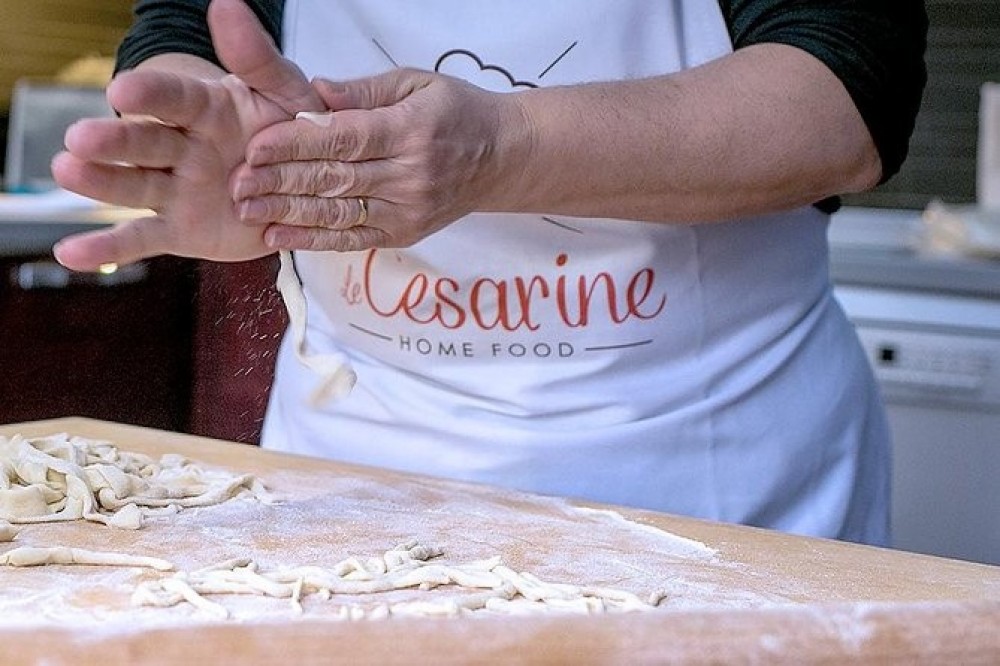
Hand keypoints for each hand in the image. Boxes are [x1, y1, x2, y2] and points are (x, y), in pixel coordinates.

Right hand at [50, 0, 324, 270]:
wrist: (303, 191)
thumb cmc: (292, 135)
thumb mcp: (289, 97)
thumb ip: (259, 59)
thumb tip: (227, 5)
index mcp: (208, 111)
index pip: (176, 100)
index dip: (151, 96)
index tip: (122, 91)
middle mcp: (183, 148)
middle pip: (144, 143)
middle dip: (114, 141)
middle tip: (80, 138)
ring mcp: (177, 190)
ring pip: (134, 186)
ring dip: (100, 181)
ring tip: (67, 170)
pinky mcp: (179, 230)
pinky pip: (141, 239)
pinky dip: (107, 249)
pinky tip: (69, 253)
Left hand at [229, 68, 531, 251]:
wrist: (501, 158)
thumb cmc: (456, 113)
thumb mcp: (416, 83)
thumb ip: (363, 90)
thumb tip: (313, 93)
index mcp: (410, 130)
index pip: (344, 139)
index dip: (297, 144)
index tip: (255, 146)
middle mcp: (409, 175)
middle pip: (335, 178)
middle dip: (280, 180)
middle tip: (237, 182)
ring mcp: (408, 210)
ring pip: (338, 213)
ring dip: (288, 213)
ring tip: (246, 209)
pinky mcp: (404, 233)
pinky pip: (351, 239)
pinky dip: (313, 239)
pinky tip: (279, 235)